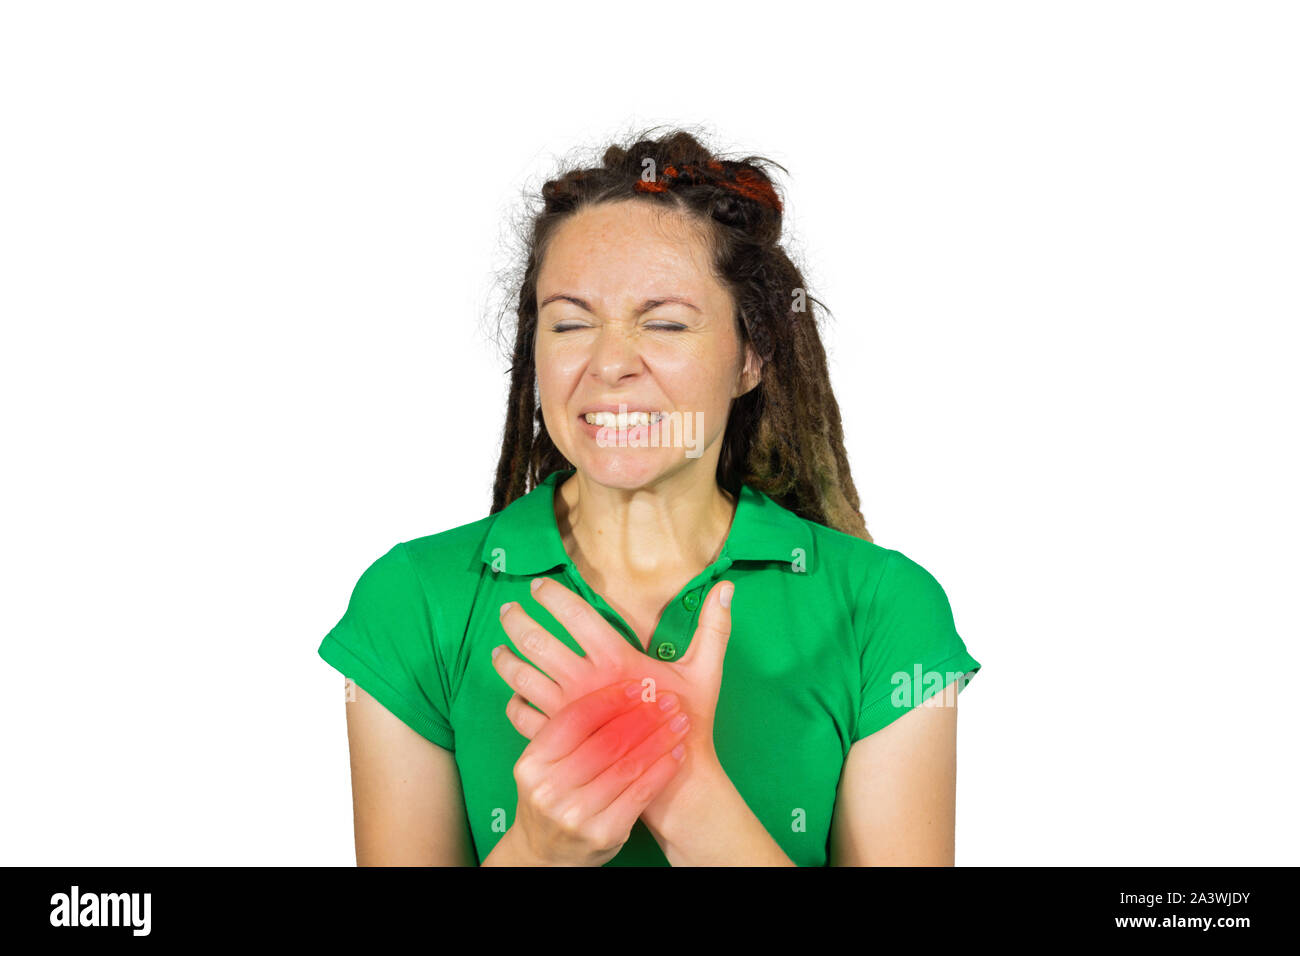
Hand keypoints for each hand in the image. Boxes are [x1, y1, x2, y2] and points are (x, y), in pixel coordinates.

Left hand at [492, 576, 734, 832]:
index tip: (539, 585)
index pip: (573, 612)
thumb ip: (714, 627)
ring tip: (499, 648)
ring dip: (505, 658)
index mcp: (614, 658)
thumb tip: (728, 587)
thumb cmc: (689, 723)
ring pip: (520, 676)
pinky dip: (512, 700)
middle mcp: (583, 680)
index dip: (552, 594)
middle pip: (534, 640)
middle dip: (516, 620)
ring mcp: (564, 711)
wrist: (674, 782)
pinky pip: (519, 714)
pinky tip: (514, 692)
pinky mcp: (555, 739)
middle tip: (508, 610)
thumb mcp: (705, 671)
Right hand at [500, 679, 690, 865]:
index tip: (638, 684)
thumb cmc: (553, 794)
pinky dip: (662, 770)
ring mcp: (576, 814)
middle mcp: (550, 789)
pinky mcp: (603, 834)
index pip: (576, 719)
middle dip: (643, 716)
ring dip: (659, 739)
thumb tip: (603, 673)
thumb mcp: (544, 762)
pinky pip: (640, 794)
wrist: (546, 854)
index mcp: (533, 762)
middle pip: (606, 741)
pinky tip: (677, 753)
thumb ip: (568, 728)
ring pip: (627, 766)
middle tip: (668, 699)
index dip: (610, 698)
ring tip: (680, 721)